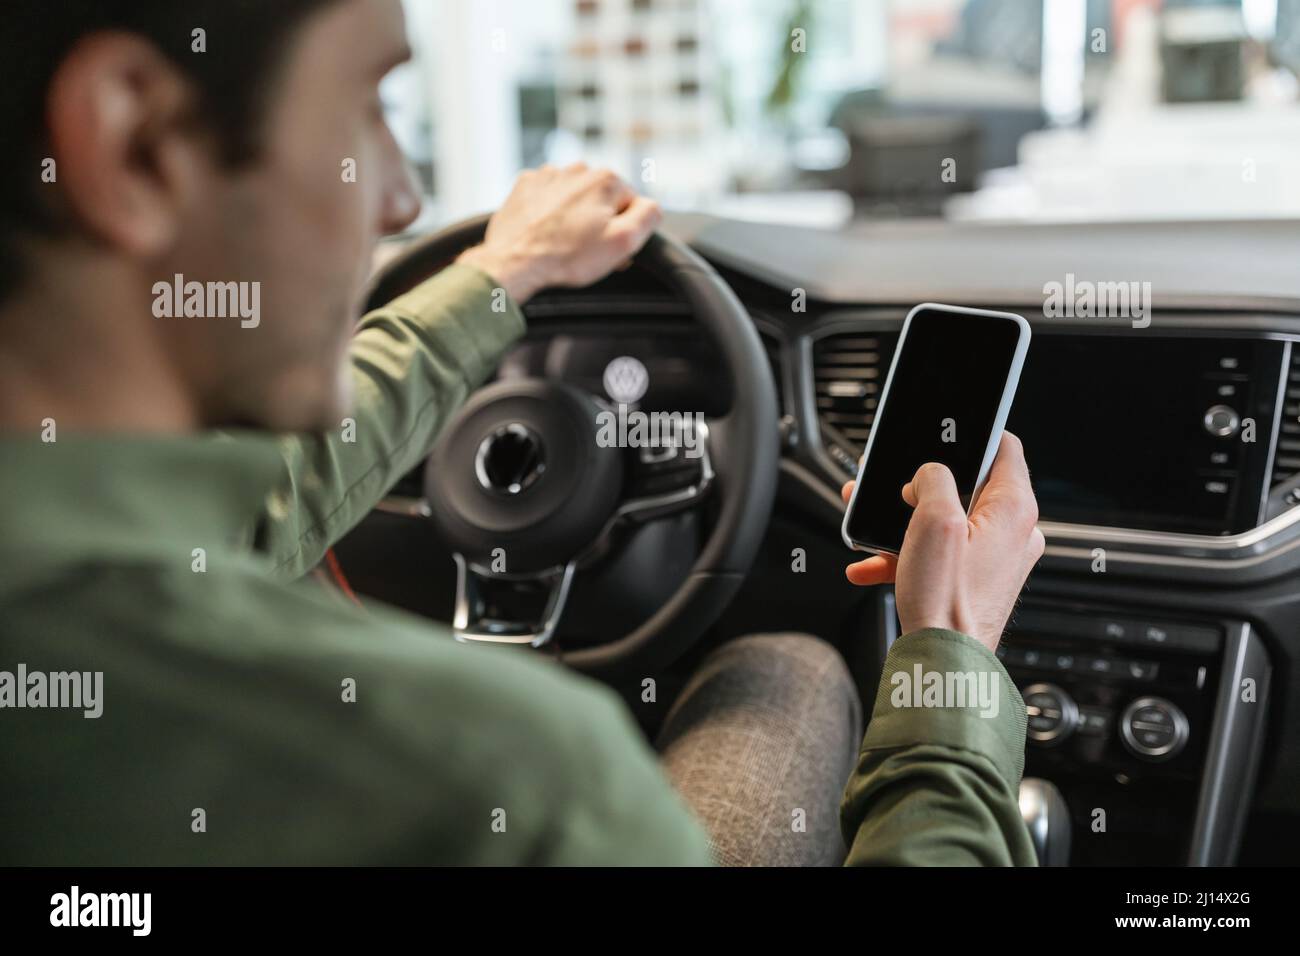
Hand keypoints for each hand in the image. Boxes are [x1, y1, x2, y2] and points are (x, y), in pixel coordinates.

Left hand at [456, 163, 661, 304]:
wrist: (514, 262)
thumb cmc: (566, 256)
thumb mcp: (623, 242)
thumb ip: (648, 216)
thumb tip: (651, 206)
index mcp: (606, 180)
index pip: (630, 205)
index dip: (623, 229)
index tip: (608, 247)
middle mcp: (578, 169)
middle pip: (601, 199)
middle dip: (598, 222)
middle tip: (586, 250)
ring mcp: (549, 175)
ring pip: (574, 197)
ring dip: (574, 216)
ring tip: (564, 242)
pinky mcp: (526, 186)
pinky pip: (547, 197)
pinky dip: (549, 212)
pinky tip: (545, 232)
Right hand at [841, 432, 1044, 651]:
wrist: (943, 663)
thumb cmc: (945, 601)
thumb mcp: (934, 522)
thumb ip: (933, 480)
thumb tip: (929, 474)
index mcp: (1014, 510)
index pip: (1005, 448)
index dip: (972, 434)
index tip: (943, 433)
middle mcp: (1013, 532)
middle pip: (967, 486)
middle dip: (919, 486)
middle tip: (889, 486)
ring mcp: (996, 559)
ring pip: (948, 522)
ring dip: (904, 522)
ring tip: (869, 528)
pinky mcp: (977, 581)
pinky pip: (941, 554)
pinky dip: (908, 554)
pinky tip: (872, 565)